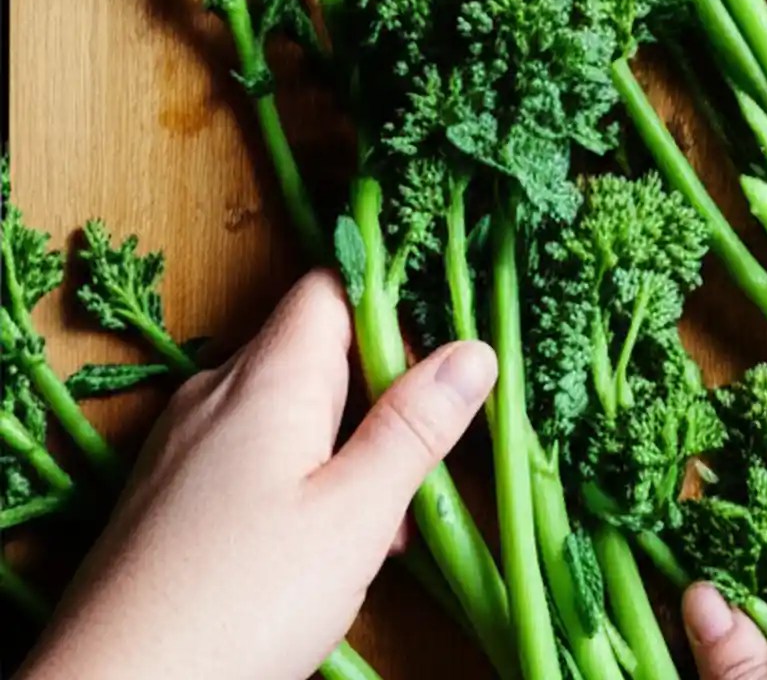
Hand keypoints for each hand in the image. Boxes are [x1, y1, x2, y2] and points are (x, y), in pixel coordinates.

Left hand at [19, 271, 496, 679]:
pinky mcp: (172, 493)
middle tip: (417, 470)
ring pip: (288, 412)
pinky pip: (252, 456)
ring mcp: (185, 442)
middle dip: (380, 401)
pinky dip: (301, 481)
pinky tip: (318, 550)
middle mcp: (216, 393)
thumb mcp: (356, 512)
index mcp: (267, 378)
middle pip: (316, 352)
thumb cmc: (245, 597)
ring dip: (346, 451)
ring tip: (377, 531)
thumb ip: (415, 426)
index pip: (332, 289)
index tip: (438, 370)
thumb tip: (473, 352)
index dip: (393, 311)